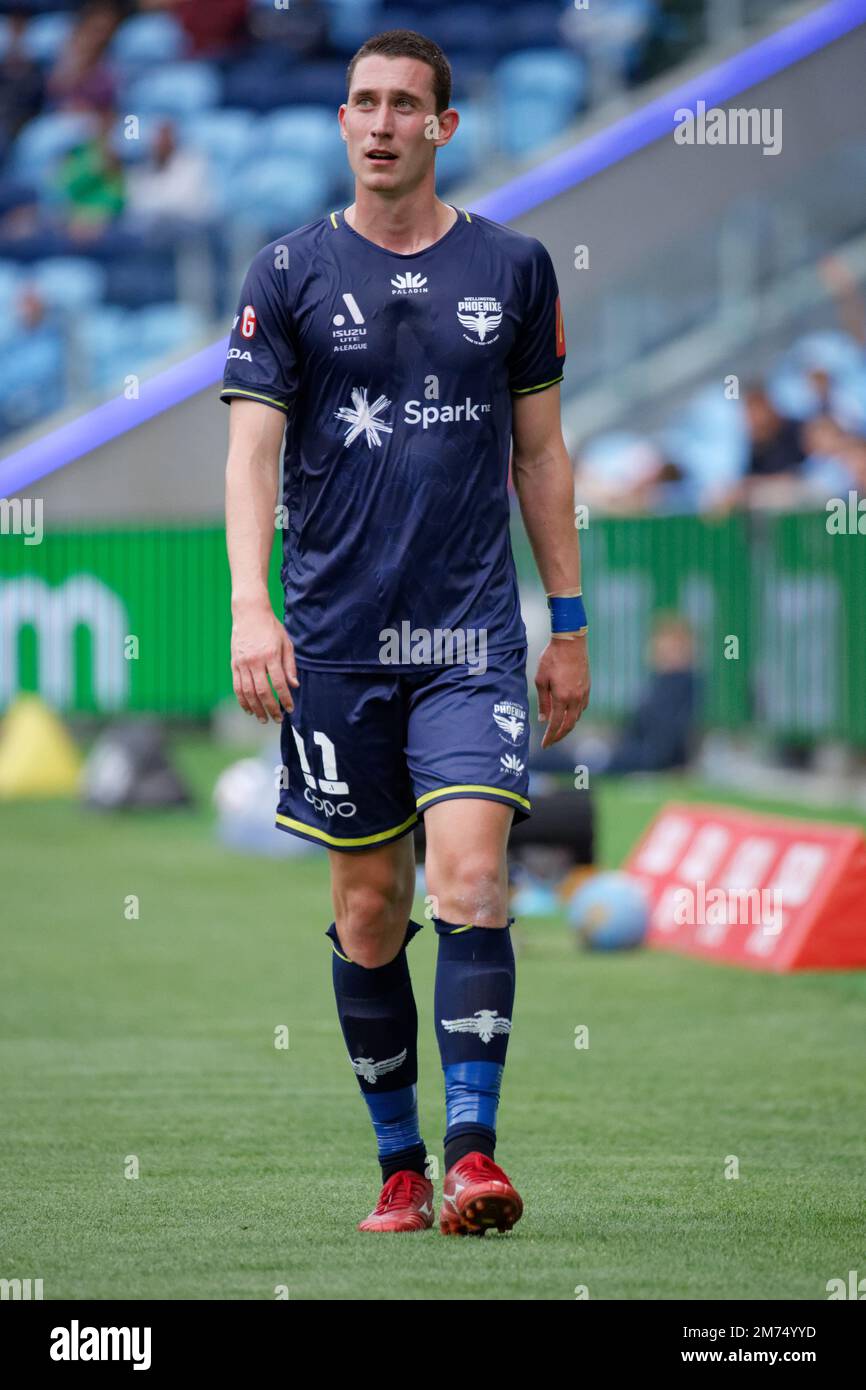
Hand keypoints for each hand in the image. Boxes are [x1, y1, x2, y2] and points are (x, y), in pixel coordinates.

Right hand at [231, 599, 298, 722]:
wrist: (249, 613)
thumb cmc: (271, 628)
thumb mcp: (286, 643)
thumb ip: (289, 665)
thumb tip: (294, 686)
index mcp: (270, 655)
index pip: (279, 683)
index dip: (285, 699)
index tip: (290, 709)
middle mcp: (255, 661)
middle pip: (262, 691)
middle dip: (271, 708)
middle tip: (277, 719)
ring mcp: (242, 663)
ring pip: (248, 692)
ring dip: (256, 708)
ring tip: (263, 719)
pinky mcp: (234, 664)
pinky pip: (237, 686)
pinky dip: (242, 700)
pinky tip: (249, 709)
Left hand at [535, 636, 589, 748]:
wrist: (570, 642)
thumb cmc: (552, 658)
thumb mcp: (540, 680)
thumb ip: (542, 702)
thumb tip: (542, 720)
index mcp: (562, 697)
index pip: (556, 724)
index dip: (550, 736)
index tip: (544, 745)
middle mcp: (575, 698)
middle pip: (569, 725)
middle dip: (559, 736)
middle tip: (550, 742)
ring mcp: (583, 693)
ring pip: (577, 717)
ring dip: (567, 725)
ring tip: (557, 729)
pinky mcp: (587, 687)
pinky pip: (582, 707)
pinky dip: (574, 715)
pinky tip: (568, 714)